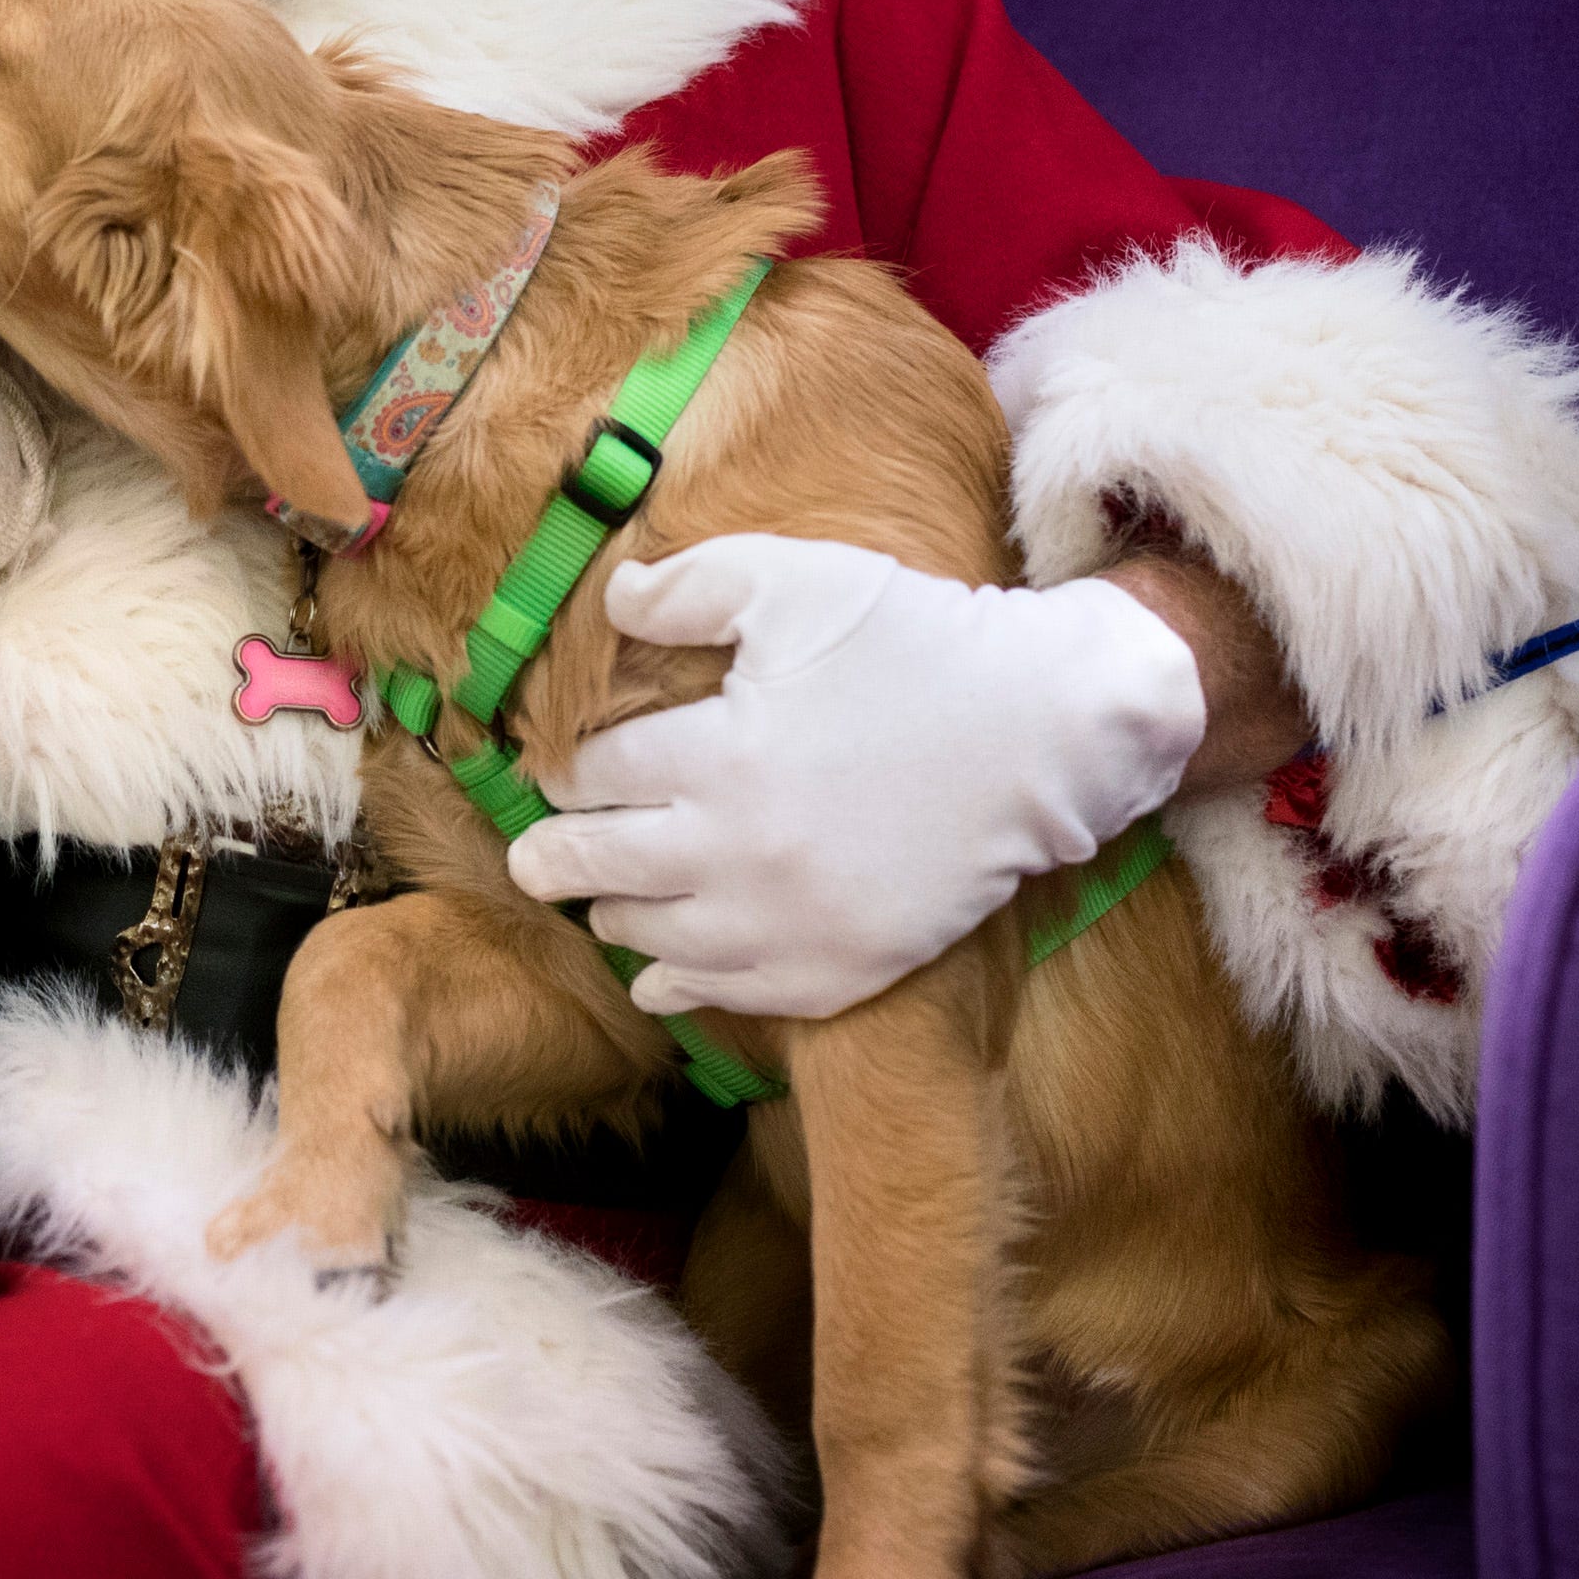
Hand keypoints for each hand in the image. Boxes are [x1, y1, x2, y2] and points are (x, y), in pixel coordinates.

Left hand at [503, 535, 1205, 1019]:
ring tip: (606, 898)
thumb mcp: (800, 583)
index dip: (569, 772)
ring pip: (647, 938)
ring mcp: (784, 923)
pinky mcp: (835, 971)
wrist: (1044, 738)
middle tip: (533, 857)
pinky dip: (676, 983)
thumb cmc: (919, 646)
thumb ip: (693, 587)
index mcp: (715, 755)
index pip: (592, 778)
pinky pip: (723, 996)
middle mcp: (734, 852)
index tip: (568, 773)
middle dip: (551, 858)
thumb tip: (612, 598)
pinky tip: (656, 974)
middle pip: (594, 868)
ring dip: (614, 914)